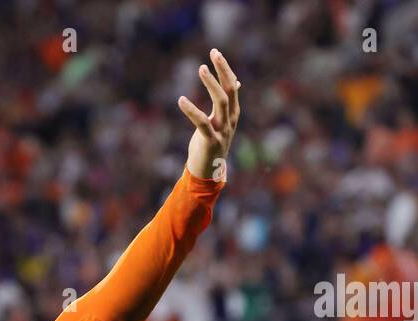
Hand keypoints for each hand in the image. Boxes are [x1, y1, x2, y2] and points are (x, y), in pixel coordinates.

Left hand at [179, 49, 240, 181]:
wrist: (207, 172)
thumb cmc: (211, 143)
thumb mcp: (220, 121)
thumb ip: (227, 103)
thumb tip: (236, 82)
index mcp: (233, 113)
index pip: (232, 86)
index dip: (225, 69)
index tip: (215, 52)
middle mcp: (231, 120)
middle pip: (230, 90)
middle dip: (222, 70)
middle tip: (213, 53)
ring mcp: (223, 130)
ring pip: (221, 102)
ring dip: (211, 84)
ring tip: (201, 68)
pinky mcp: (211, 141)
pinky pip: (202, 122)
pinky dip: (192, 110)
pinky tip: (181, 99)